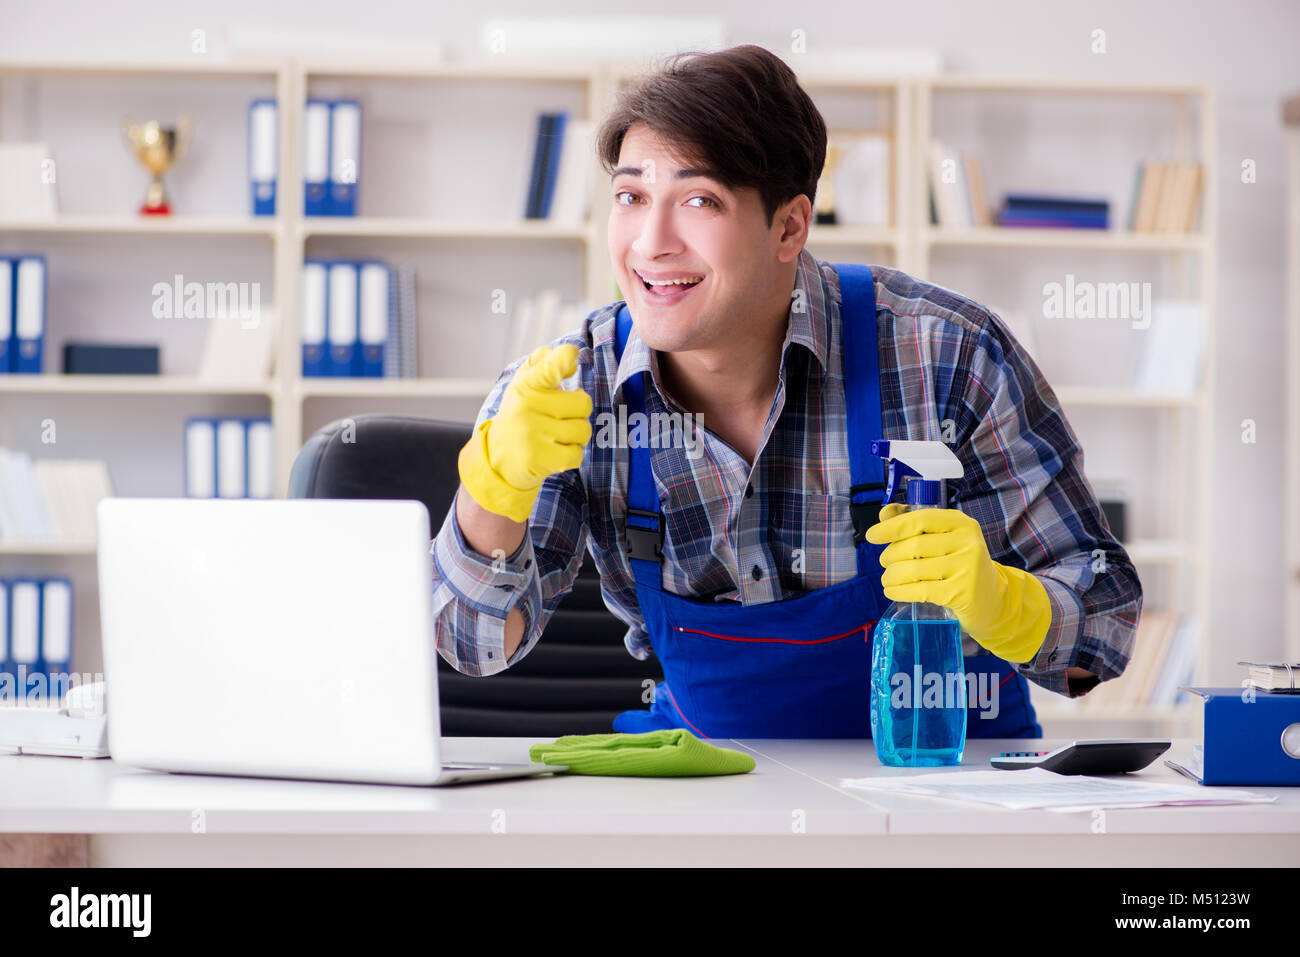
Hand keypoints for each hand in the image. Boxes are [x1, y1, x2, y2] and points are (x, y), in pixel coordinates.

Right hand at [458, 344, 592, 521]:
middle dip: (578, 414)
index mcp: (526, 385)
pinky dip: (571, 456)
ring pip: (582, 431)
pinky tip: (554, 452)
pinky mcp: (539, 459)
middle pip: (583, 404)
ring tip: (555, 437)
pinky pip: (576, 455)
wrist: (496, 458)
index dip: (563, 359)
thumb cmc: (521, 415)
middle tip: (559, 419)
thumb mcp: (524, 384)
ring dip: (575, 437)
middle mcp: (527, 406)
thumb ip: (545, 363)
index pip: (548, 367)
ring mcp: (532, 433)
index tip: (571, 353)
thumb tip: (572, 360)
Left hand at [865, 505, 1051, 663]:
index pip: (921, 519)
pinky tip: (891, 591)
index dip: (892, 527)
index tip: (872, 535)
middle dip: (890, 556)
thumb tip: (884, 514)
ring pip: (913, 569)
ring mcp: (967, 569)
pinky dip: (899, 591)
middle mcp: (968, 543)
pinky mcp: (961, 593)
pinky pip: (919, 590)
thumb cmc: (959, 565)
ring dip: (891, 576)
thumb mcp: (944, 539)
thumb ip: (915, 524)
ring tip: (886, 579)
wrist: (992, 600)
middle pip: (913, 545)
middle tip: (885, 563)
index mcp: (963, 524)